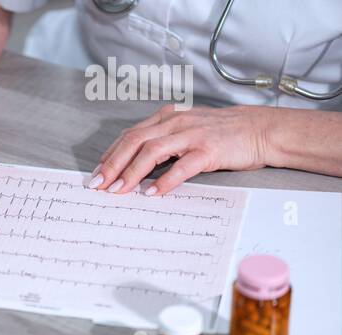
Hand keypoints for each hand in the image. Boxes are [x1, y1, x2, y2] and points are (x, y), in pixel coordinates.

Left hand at [89, 105, 271, 195]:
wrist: (261, 130)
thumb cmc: (222, 133)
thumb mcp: (186, 130)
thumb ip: (162, 141)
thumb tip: (133, 164)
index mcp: (167, 117)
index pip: (129, 136)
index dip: (109, 155)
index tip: (96, 173)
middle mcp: (175, 122)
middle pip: (133, 142)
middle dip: (112, 164)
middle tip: (98, 184)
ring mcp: (192, 135)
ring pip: (152, 152)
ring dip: (131, 173)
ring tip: (119, 190)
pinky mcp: (209, 150)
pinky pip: (182, 166)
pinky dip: (165, 180)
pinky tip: (153, 193)